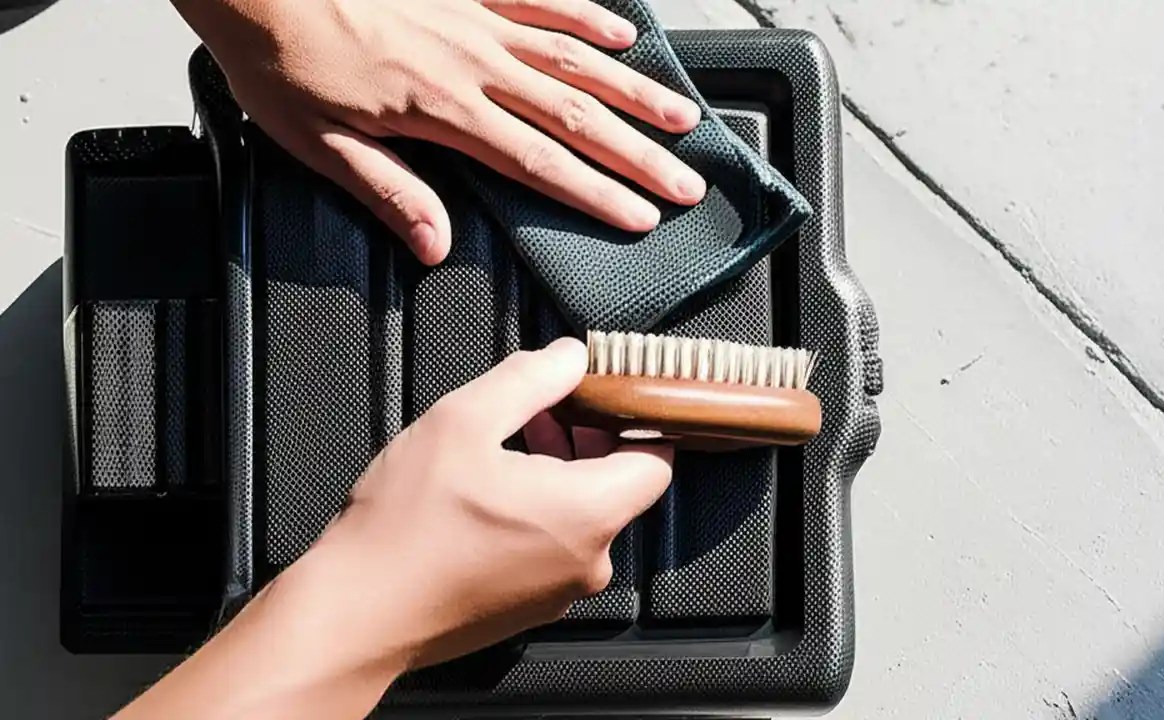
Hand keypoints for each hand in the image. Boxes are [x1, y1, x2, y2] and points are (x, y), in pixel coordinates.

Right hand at [113, 338, 673, 718]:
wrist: (357, 615)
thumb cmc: (404, 526)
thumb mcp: (463, 421)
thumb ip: (531, 379)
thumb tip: (571, 358)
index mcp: (589, 512)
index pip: (658, 459)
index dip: (633, 419)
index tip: (601, 395)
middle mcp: (588, 560)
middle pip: (619, 486)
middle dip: (586, 441)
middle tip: (541, 411)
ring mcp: (560, 592)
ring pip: (583, 517)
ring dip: (557, 476)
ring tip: (503, 448)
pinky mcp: (530, 609)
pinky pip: (554, 548)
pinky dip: (536, 515)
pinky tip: (487, 495)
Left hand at [172, 0, 705, 264]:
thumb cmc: (283, 59)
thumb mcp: (322, 144)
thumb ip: (390, 193)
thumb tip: (437, 246)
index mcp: (443, 112)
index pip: (539, 164)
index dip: (597, 195)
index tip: (641, 217)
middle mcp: (474, 65)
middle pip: (576, 116)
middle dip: (639, 154)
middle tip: (686, 180)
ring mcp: (477, 20)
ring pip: (575, 58)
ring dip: (633, 90)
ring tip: (680, 115)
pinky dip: (587, 15)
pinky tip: (622, 33)